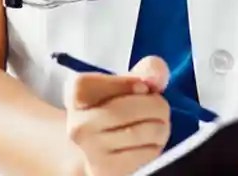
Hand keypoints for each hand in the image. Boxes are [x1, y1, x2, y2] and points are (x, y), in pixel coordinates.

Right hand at [65, 56, 171, 175]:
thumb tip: (155, 76)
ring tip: (156, 124)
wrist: (95, 150)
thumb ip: (145, 72)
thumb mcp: (123, 84)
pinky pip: (149, 153)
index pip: (118, 82)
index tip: (142, 87)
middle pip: (132, 108)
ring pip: (146, 131)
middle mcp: (78, 124)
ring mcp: (92, 150)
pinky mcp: (109, 170)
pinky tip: (148, 142)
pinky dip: (157, 145)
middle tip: (159, 106)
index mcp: (76, 94)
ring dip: (161, 126)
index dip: (135, 83)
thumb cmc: (113, 111)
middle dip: (157, 105)